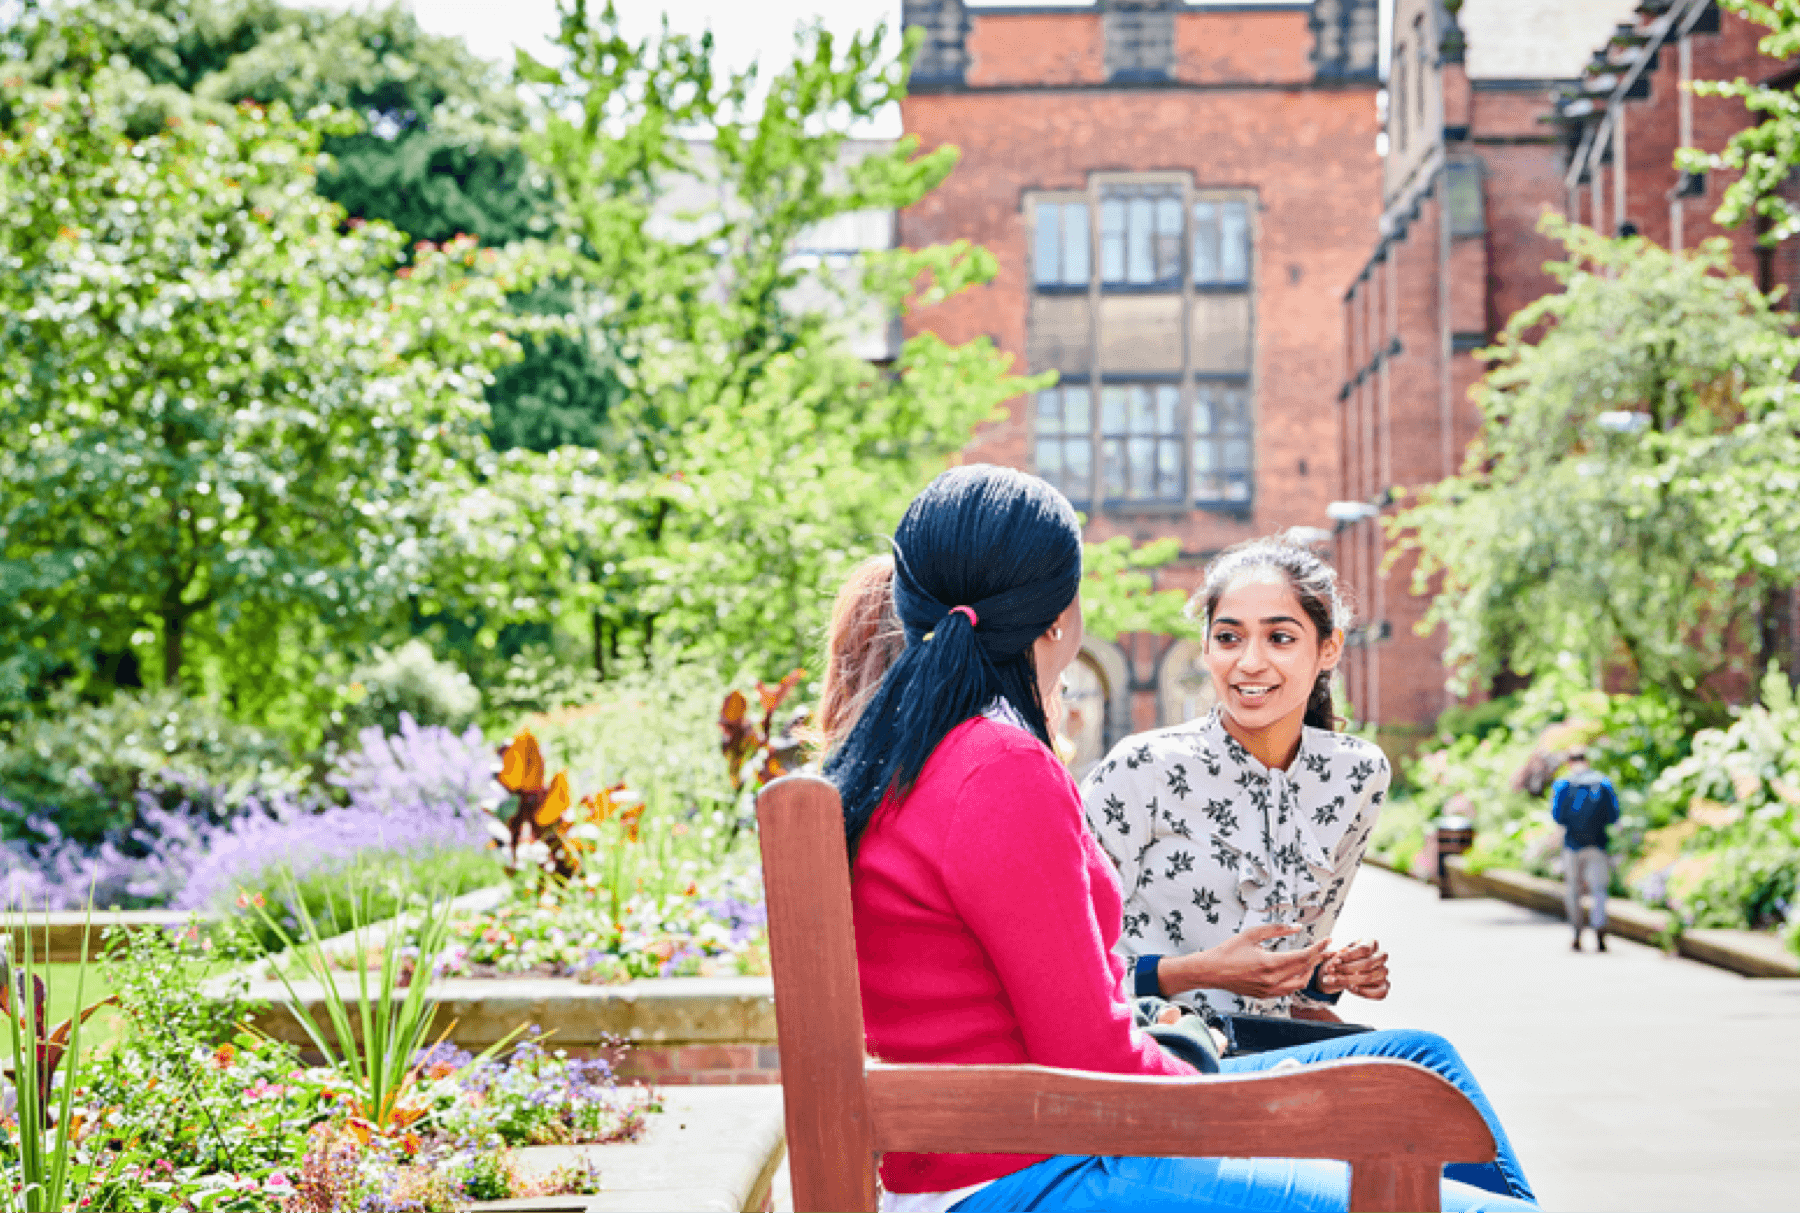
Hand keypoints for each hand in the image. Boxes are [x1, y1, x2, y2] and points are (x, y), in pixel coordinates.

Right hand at [1164, 923, 1331, 999]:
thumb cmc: (1228, 951)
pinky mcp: (1265, 995)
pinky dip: (1296, 980)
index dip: (1318, 948)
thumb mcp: (1252, 934)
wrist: (1211, 971)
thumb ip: (1276, 929)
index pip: (1303, 957)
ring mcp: (1269, 990)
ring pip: (1299, 984)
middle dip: (1317, 959)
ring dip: (1308, 971)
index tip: (1327, 941)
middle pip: (1304, 970)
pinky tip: (1295, 971)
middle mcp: (1272, 980)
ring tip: (1311, 960)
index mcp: (1270, 964)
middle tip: (1325, 950)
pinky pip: (1288, 990)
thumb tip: (1297, 928)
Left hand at [1318, 938, 1389, 1000]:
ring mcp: (1384, 971)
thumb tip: (1338, 956)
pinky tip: (1352, 989)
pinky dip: (1365, 992)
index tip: (1336, 961)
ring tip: (1337, 980)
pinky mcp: (1385, 986)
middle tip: (1332, 971)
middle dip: (1347, 968)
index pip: (1364, 949)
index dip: (1349, 955)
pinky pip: (1380, 992)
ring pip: (1370, 977)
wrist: (1346, 971)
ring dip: (1351, 980)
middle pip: (1368, 963)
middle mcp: (1381, 956)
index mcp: (1372, 943)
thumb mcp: (1339, 953)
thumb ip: (1338, 956)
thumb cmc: (1344, 958)